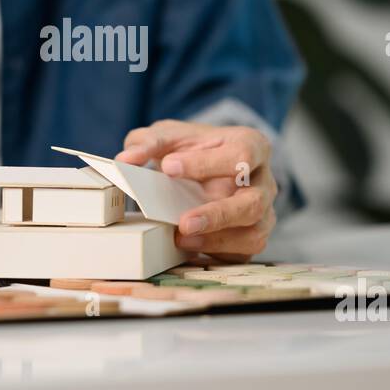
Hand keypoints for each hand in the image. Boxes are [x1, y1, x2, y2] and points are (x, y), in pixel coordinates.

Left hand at [116, 119, 275, 260]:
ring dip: (217, 240)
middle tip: (184, 222)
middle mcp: (263, 181)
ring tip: (182, 239)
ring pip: (253, 232)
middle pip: (254, 202)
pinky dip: (217, 253)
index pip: (240, 156)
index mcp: (251, 146)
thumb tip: (126, 159)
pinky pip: (243, 252)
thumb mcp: (169, 136)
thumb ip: (148, 143)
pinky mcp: (252, 236)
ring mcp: (262, 212)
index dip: (206, 164)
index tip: (168, 167)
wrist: (200, 165)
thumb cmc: (190, 149)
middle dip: (218, 214)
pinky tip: (191, 248)